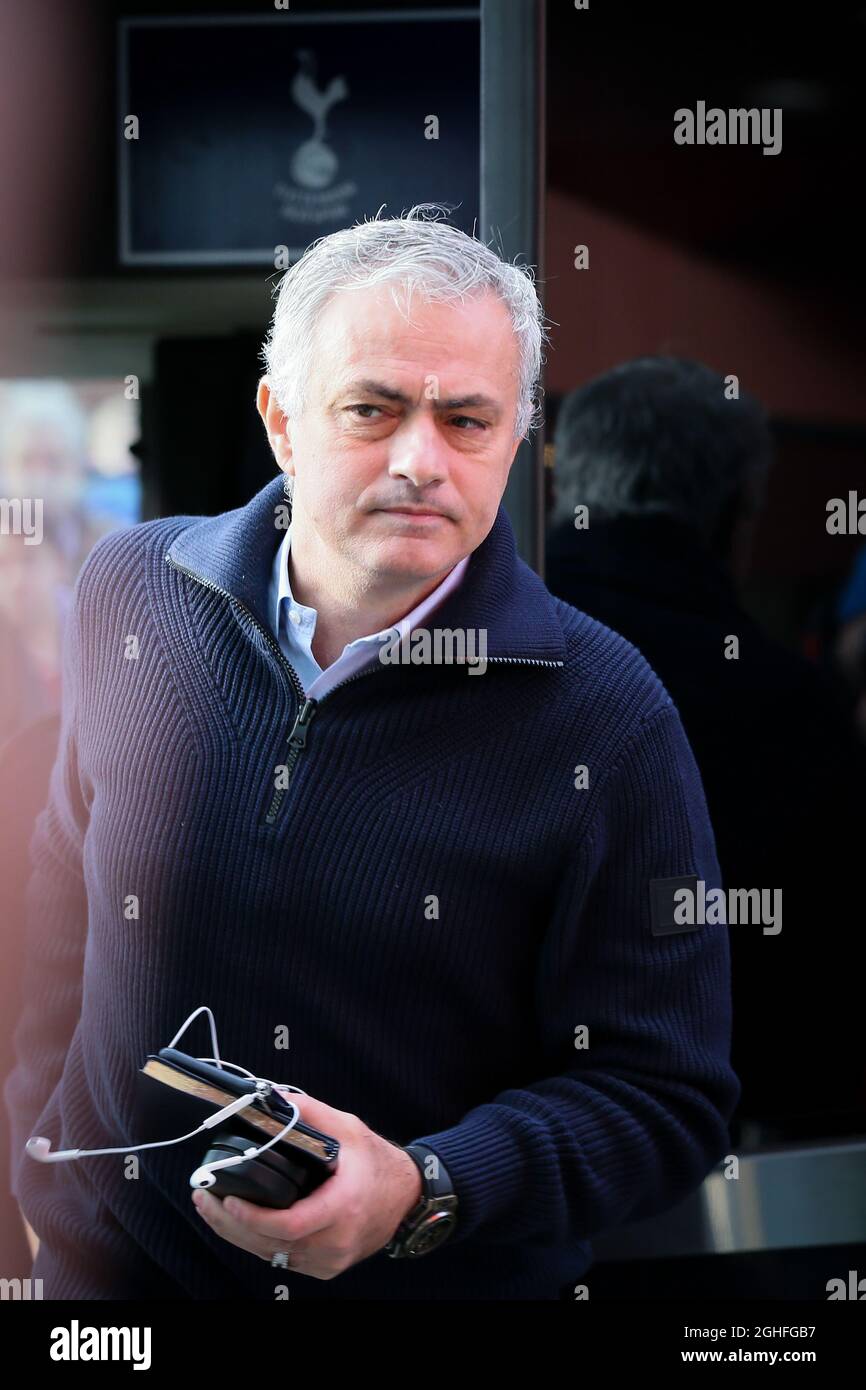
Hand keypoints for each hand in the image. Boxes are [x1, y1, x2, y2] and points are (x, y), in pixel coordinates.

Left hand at [191, 1090, 422, 1279]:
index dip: (254, 1217)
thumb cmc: (378, 1164)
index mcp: (342, 1207)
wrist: (407, 1197)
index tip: (229, 1200)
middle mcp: (335, 1240)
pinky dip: (257, 1243)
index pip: (290, 1225)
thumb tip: (273, 1097)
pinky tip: (236, 1224)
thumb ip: (310, 1112)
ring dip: (236, 1234)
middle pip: (272, 1244)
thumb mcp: (349, 1129)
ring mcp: (330, 1259)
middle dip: (231, 1223)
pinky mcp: (325, 1266)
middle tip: (204, 1198)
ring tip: (210, 1208)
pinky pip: (282, 1259)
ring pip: (272, 1256)